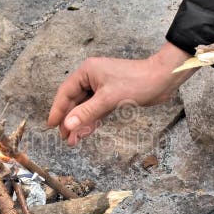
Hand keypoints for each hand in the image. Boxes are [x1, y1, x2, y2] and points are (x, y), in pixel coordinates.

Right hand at [47, 42, 195, 144]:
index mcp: (87, 71)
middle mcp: (91, 77)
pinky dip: (92, 120)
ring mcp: (102, 86)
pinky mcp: (111, 94)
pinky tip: (86, 132)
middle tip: (65, 138)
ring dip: (80, 123)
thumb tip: (68, 125)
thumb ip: (86, 113)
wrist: (162, 79)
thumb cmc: (137, 82)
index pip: (66, 92)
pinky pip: (96, 109)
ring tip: (74, 141)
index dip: (57, 110)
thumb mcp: (108, 99)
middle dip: (69, 120)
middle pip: (74, 101)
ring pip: (85, 107)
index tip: (51, 125)